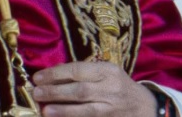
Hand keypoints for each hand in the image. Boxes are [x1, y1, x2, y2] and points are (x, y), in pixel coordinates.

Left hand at [32, 61, 156, 116]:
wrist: (143, 107)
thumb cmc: (118, 86)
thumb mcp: (106, 73)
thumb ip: (84, 73)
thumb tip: (52, 77)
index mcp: (108, 71)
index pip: (78, 70)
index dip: (56, 74)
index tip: (38, 77)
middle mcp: (111, 89)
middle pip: (80, 90)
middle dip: (56, 92)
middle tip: (37, 93)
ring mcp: (111, 108)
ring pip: (85, 110)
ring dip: (64, 110)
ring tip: (45, 110)